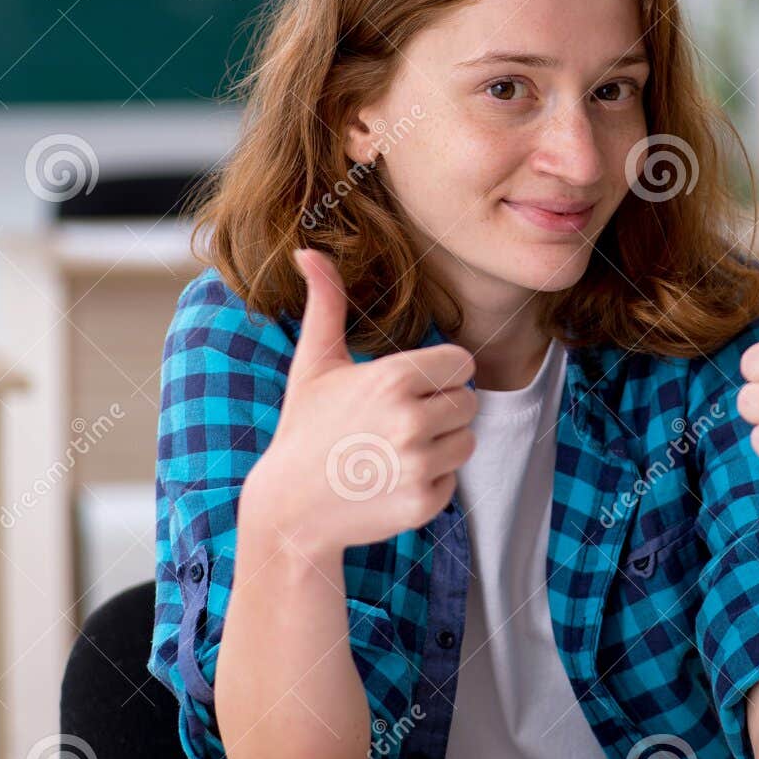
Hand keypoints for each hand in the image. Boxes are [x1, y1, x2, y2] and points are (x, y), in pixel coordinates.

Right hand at [245, 249, 476, 565]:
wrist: (290, 508)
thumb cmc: (305, 428)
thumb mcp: (314, 363)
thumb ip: (325, 303)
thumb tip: (307, 251)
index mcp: (393, 377)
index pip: (462, 363)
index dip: (439, 374)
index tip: (407, 387)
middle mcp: (410, 420)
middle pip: (468, 402)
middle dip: (440, 410)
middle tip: (395, 423)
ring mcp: (418, 464)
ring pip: (467, 441)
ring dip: (440, 445)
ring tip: (393, 450)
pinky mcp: (423, 502)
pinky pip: (453, 480)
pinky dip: (429, 482)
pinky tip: (391, 480)